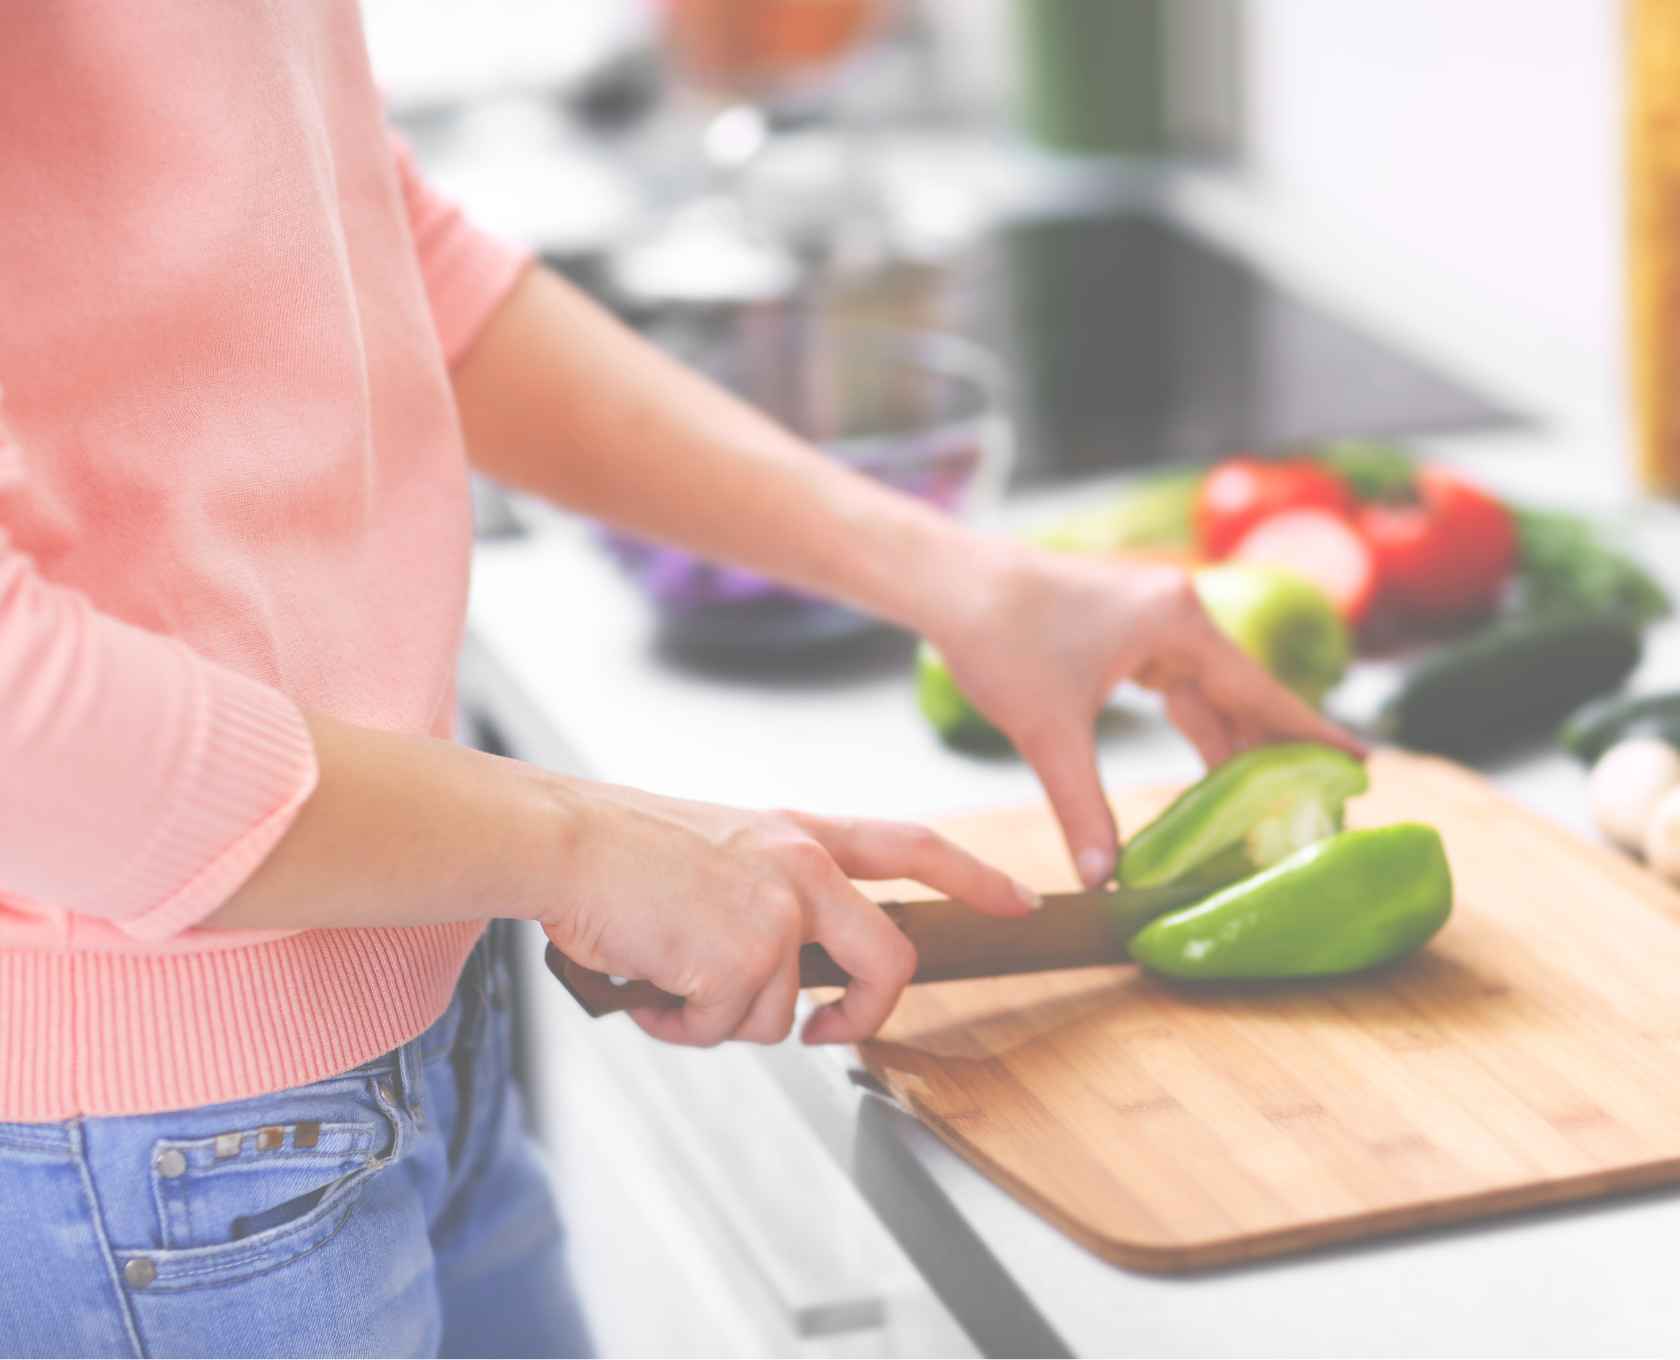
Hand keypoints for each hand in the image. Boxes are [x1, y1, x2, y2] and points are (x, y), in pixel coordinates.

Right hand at [540, 782, 1039, 1046]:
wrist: (563, 840)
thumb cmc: (624, 848)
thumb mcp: (725, 848)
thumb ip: (775, 895)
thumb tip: (791, 980)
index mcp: (803, 834)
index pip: (913, 846)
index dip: (973, 876)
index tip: (1019, 901)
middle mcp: (805, 865)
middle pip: (891, 959)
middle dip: (864, 1016)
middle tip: (827, 1035)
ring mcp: (778, 910)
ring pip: (782, 1016)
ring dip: (721, 1017)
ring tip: (668, 978)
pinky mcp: (743, 955)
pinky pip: (726, 1029)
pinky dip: (682, 1026)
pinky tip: (650, 988)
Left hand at [928, 542, 1365, 888]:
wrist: (949, 581)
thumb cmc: (1001, 639)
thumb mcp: (1050, 732)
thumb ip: (1082, 807)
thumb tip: (1102, 879)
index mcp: (1178, 624)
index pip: (1263, 690)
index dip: (1311, 734)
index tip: (1363, 763)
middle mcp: (1177, 612)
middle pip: (1242, 693)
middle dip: (1272, 751)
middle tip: (1315, 804)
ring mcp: (1152, 615)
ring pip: (1208, 692)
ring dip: (1229, 744)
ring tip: (1266, 801)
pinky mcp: (1124, 626)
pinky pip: (1177, 684)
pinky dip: (1193, 724)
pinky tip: (1207, 766)